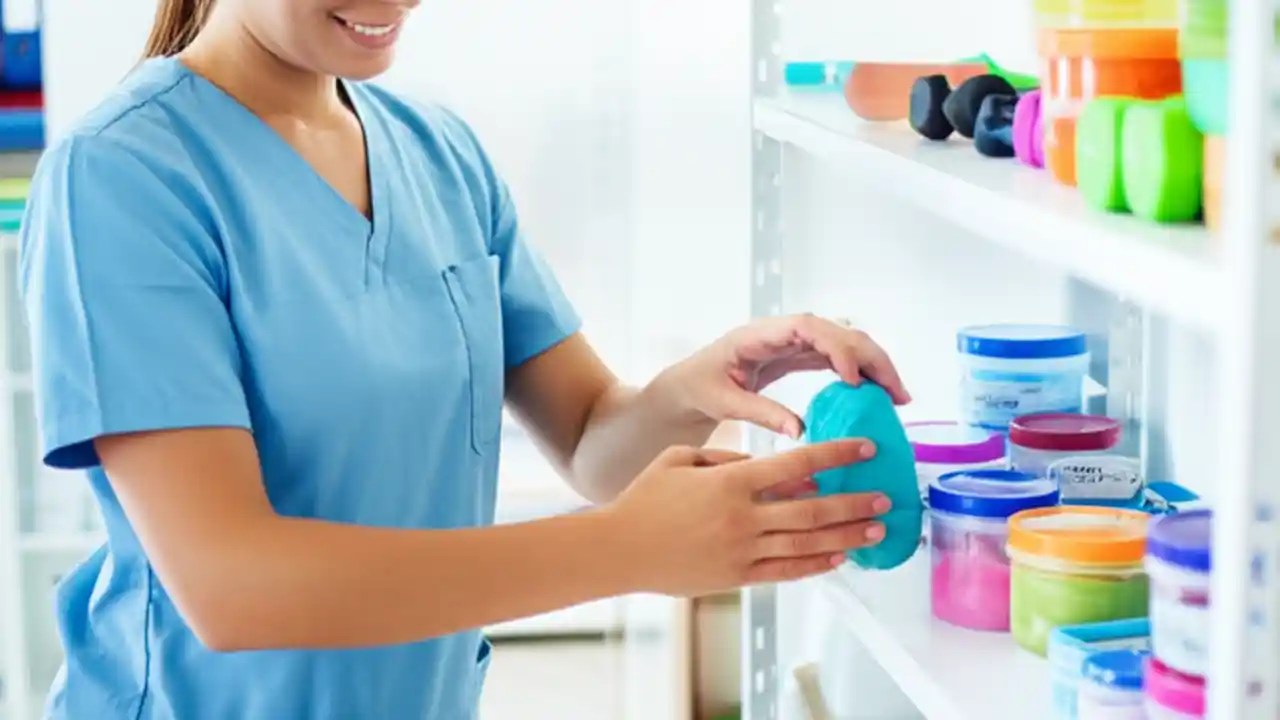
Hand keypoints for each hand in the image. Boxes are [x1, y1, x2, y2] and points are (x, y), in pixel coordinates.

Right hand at [604, 438, 890, 595]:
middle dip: (854, 503)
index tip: (865, 450)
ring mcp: (742, 550)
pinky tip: (839, 559)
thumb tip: (766, 465)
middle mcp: (743, 517)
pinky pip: (786, 572)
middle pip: (813, 509)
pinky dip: (816, 566)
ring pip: (807, 544)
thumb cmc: (646, 499)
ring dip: (846, 536)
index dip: (836, 455)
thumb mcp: (682, 459)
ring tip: (874, 531)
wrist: (619, 549)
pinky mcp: (737, 577)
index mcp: (732, 481)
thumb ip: (726, 456)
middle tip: (885, 498)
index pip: (797, 464)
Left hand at [653, 313, 910, 438]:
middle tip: (895, 392)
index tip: (852, 378)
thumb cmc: (699, 387)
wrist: (688, 384)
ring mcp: (794, 342)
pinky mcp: (799, 356)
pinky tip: (877, 394)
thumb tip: (800, 431)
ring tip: (897, 397)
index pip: (808, 327)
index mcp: (760, 334)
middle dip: (870, 359)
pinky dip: (860, 374)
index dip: (836, 347)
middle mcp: (783, 332)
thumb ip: (760, 413)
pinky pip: (836, 359)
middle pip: (837, 332)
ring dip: (873, 366)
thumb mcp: (724, 402)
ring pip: (844, 344)